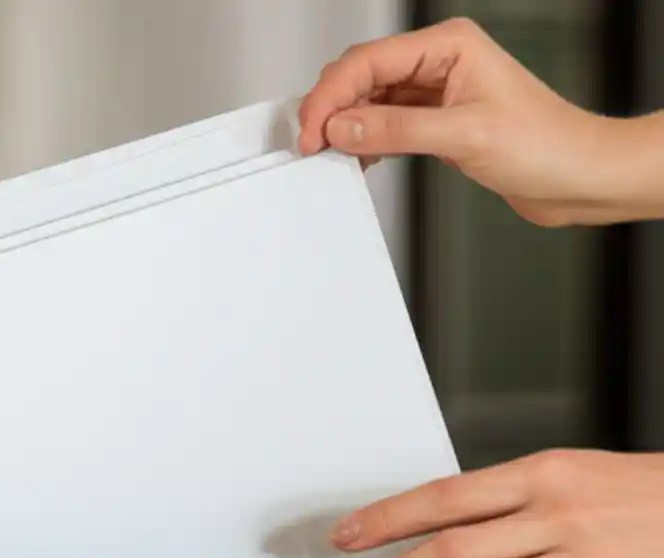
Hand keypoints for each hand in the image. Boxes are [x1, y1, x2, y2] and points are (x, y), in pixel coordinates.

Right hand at [298, 18, 663, 225]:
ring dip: (346, 126)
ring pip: (368, 100)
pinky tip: (360, 157)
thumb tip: (343, 126)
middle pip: (361, 75)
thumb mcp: (464, 136)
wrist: (580, 176)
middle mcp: (440, 61)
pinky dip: (365, 140)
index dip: (331, 95)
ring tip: (332, 153)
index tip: (312, 130)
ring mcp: (436, 91)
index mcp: (449, 45)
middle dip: (331, 108)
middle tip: (312, 143)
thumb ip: (397, 129)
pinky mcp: (436, 121)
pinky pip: (384, 123)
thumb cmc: (548, 144)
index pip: (368, 61)